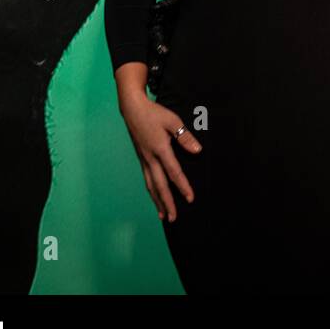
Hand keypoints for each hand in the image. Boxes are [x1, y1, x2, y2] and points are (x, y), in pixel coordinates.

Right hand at [118, 86, 201, 221]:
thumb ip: (185, 137)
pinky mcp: (141, 158)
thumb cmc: (154, 113)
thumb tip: (197, 151)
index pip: (174, 172)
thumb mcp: (173, 121)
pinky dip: (151, 191)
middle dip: (167, 202)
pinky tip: (155, 197)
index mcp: (160, 149)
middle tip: (173, 218)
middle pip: (159, 185)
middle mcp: (150, 158)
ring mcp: (144, 159)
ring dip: (157, 201)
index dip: (183, 186)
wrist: (132, 109)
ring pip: (151, 185)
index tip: (190, 198)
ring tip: (163, 215)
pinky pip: (147, 179)